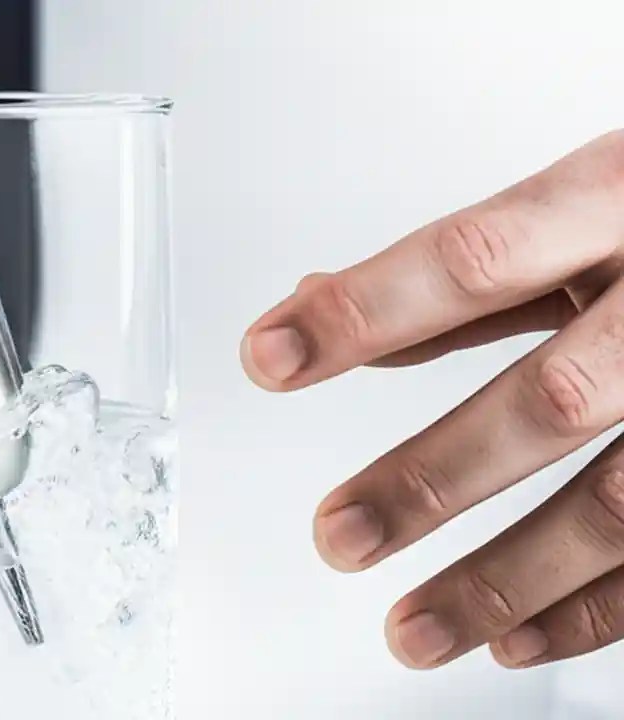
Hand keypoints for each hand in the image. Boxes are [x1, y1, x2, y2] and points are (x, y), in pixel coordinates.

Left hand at [241, 130, 623, 670]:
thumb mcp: (582, 211)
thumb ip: (469, 268)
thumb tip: (318, 298)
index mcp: (619, 204)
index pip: (474, 258)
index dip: (365, 310)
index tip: (270, 354)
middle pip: (554, 400)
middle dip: (434, 478)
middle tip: (339, 534)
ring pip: (623, 500)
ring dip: (507, 579)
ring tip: (412, 629)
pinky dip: (596, 609)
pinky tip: (516, 640)